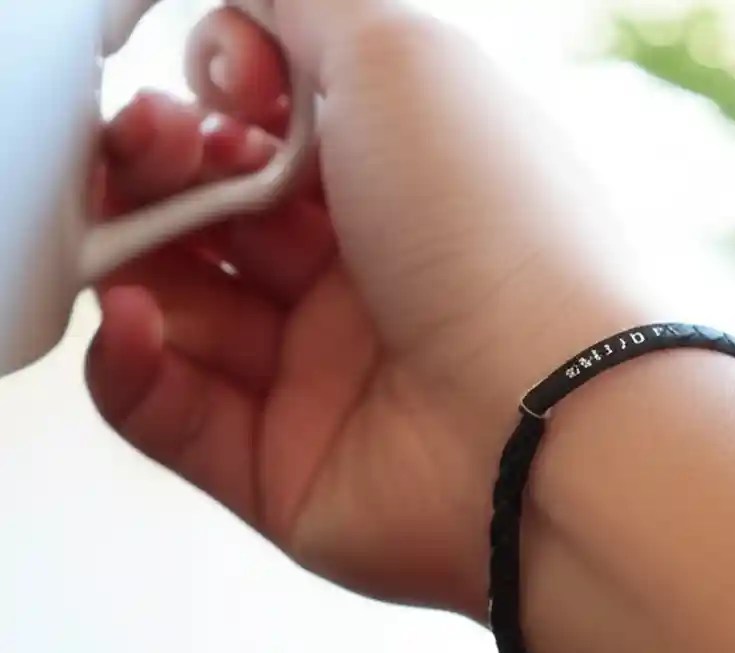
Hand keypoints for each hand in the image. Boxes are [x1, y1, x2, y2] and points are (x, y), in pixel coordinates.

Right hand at [88, 0, 650, 619]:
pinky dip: (131, 362)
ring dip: (132, 255)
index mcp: (403, 176)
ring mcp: (325, 369)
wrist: (543, 411)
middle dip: (159, 165)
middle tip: (153, 149)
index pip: (270, 125)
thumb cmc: (495, 232)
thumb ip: (306, 8)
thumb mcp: (404, 59)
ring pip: (178, 302)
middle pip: (211, 209)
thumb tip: (242, 12)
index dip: (223, 89)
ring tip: (130, 240)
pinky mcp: (284, 463)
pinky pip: (169, 409)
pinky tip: (135, 319)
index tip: (229, 87)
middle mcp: (367, 270)